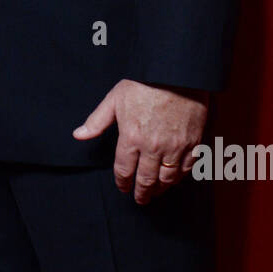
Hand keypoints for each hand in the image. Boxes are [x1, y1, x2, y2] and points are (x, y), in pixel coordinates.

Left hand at [73, 79, 208, 205]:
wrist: (176, 72)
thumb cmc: (144, 83)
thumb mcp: (114, 99)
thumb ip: (97, 121)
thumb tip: (78, 135)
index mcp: (131, 137)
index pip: (124, 170)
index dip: (122, 182)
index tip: (123, 188)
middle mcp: (152, 147)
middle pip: (146, 179)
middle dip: (142, 193)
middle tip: (140, 199)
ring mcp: (175, 146)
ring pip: (167, 178)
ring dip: (160, 189)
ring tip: (156, 192)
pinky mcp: (193, 142)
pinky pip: (187, 168)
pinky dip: (179, 177)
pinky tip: (174, 179)